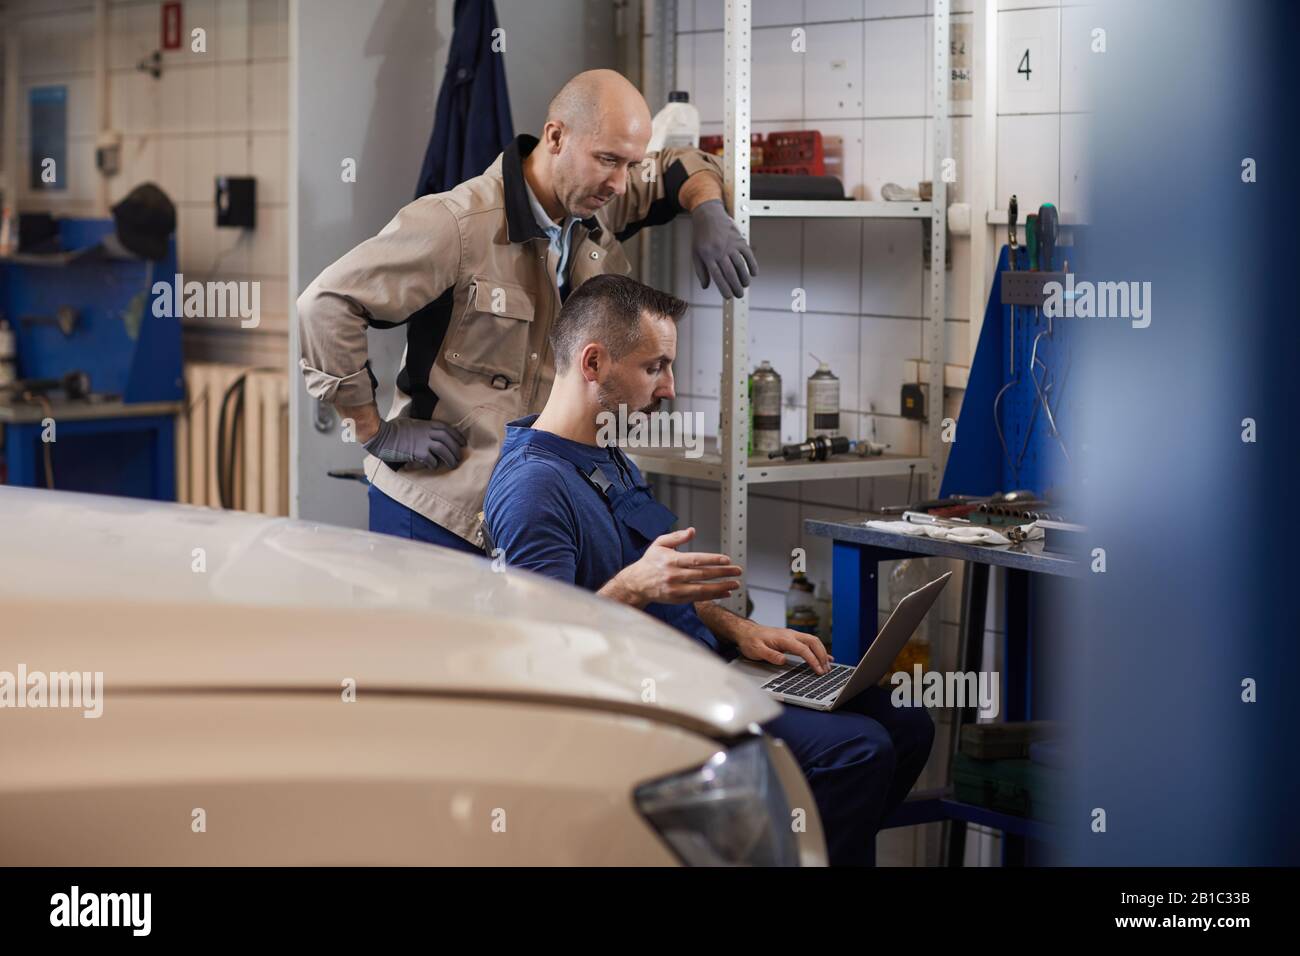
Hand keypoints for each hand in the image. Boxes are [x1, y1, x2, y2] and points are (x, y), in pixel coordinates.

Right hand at [362, 417, 465, 468]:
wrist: (380, 435)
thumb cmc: (392, 428)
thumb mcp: (408, 420)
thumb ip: (418, 422)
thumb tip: (421, 422)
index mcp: (426, 424)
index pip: (447, 429)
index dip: (457, 436)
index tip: (462, 443)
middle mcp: (427, 432)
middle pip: (448, 440)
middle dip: (456, 449)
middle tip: (459, 457)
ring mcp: (422, 442)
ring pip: (443, 450)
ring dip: (450, 458)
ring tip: (452, 465)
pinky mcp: (417, 452)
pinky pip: (431, 460)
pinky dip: (434, 464)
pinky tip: (433, 467)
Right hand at [605, 527, 740, 607]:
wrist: (636, 583)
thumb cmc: (649, 562)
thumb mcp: (659, 544)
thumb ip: (676, 537)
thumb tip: (692, 531)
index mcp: (671, 560)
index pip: (696, 560)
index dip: (713, 560)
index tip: (727, 559)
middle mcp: (674, 575)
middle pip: (703, 574)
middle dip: (723, 573)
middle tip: (737, 571)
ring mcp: (675, 589)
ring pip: (703, 589)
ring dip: (721, 587)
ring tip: (735, 584)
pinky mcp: (677, 599)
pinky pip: (698, 598)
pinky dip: (713, 596)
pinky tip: (724, 593)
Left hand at [690, 199, 757, 298]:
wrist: (708, 215)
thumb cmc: (701, 236)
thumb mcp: (696, 253)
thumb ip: (701, 271)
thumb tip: (706, 286)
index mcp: (708, 256)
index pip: (717, 276)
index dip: (724, 288)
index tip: (729, 296)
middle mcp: (719, 251)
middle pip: (730, 273)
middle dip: (736, 286)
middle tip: (739, 295)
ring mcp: (730, 245)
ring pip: (740, 265)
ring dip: (744, 277)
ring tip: (745, 285)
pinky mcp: (739, 240)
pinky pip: (748, 254)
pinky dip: (752, 264)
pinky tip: (754, 273)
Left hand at [736, 623, 831, 675]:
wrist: (747, 632)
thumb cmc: (751, 641)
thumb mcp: (756, 650)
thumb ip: (770, 655)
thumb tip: (783, 660)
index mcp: (784, 638)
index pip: (803, 649)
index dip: (813, 660)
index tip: (818, 670)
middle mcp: (791, 635)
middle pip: (813, 642)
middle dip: (822, 656)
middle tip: (826, 670)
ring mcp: (792, 635)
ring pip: (813, 641)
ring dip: (822, 652)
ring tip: (828, 666)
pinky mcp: (792, 638)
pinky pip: (809, 642)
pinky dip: (819, 649)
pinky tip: (825, 657)